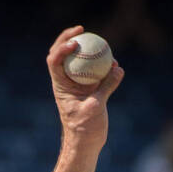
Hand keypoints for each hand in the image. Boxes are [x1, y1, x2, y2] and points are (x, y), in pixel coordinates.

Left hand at [46, 26, 124, 150]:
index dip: (61, 47)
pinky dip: (104, 66)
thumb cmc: (84, 129)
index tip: (76, 42)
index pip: (54, 61)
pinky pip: (97, 72)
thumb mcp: (95, 107)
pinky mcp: (90, 89)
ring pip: (80, 61)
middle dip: (69, 38)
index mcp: (60, 86)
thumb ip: (106, 87)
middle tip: (82, 29)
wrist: (85, 143)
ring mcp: (78, 84)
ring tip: (102, 44)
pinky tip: (115, 64)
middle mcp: (66, 82)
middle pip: (63, 55)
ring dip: (88, 50)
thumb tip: (118, 68)